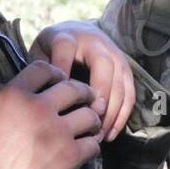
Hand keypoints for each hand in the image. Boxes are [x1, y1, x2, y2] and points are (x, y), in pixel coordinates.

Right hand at [0, 60, 101, 168]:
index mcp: (15, 94)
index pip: (44, 69)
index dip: (55, 73)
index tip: (59, 81)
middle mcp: (41, 107)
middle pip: (75, 89)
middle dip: (83, 93)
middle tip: (86, 101)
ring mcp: (58, 131)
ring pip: (89, 116)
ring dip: (92, 120)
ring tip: (91, 126)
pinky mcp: (70, 156)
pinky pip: (92, 144)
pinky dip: (92, 145)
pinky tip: (88, 149)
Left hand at [30, 21, 135, 140]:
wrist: (80, 33)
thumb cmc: (54, 50)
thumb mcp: (41, 53)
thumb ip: (40, 72)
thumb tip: (45, 100)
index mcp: (68, 37)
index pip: (65, 48)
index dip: (61, 70)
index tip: (56, 96)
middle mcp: (95, 43)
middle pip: (103, 63)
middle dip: (100, 90)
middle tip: (92, 116)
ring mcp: (114, 56)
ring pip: (120, 82)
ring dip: (112, 110)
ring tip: (99, 134)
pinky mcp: (125, 70)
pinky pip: (129, 94)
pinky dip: (121, 116)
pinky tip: (109, 134)